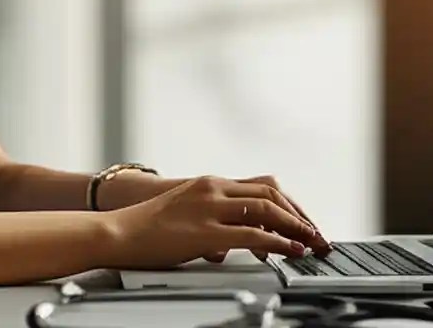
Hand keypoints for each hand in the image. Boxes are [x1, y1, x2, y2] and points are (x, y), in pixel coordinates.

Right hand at [100, 176, 329, 269]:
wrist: (117, 231)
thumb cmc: (146, 228)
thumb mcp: (185, 214)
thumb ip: (211, 222)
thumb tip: (229, 246)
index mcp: (210, 183)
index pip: (263, 184)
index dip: (289, 203)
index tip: (303, 221)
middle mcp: (213, 189)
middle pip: (272, 192)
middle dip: (299, 214)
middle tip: (316, 234)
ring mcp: (210, 208)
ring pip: (268, 208)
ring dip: (296, 226)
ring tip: (311, 242)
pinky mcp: (205, 230)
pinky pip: (253, 234)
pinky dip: (279, 242)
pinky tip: (291, 250)